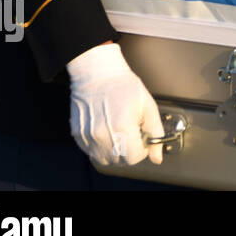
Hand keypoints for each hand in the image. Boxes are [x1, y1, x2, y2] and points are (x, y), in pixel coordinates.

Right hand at [66, 42, 164, 166]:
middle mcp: (102, 135)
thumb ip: (155, 133)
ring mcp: (88, 137)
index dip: (142, 150)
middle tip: (132, 131)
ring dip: (115, 151)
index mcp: (121, 127)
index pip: (134, 158)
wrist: (97, 74)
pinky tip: (107, 129)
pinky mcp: (78, 135)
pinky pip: (92, 152)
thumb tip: (157, 157)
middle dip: (130, 151)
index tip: (143, 137)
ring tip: (119, 130)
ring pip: (105, 159)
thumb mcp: (148, 106)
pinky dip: (102, 147)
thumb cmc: (124, 86)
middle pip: (120, 161)